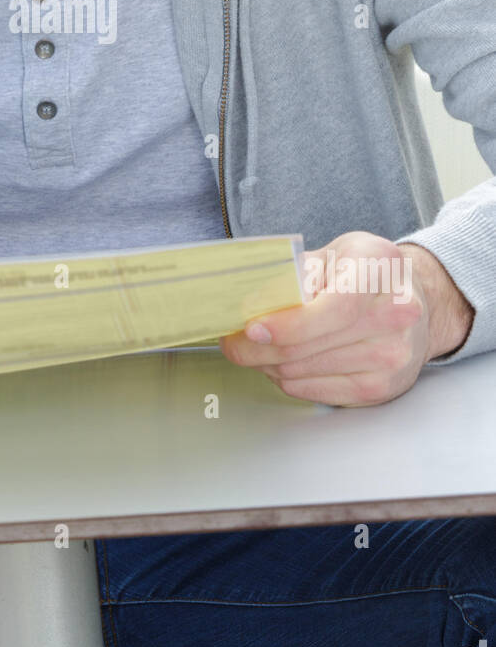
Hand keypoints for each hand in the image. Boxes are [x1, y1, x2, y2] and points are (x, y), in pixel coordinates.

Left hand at [218, 230, 470, 407]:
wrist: (415, 301)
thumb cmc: (361, 272)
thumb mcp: (330, 255)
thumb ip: (293, 275)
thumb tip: (249, 305)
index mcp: (380, 266)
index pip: (335, 308)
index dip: (289, 324)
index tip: (252, 328)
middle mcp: (396, 313)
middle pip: (312, 345)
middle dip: (258, 348)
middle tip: (232, 341)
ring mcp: (393, 355)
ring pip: (305, 371)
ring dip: (269, 364)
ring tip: (257, 348)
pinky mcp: (382, 388)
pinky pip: (316, 391)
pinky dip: (288, 379)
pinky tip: (282, 363)